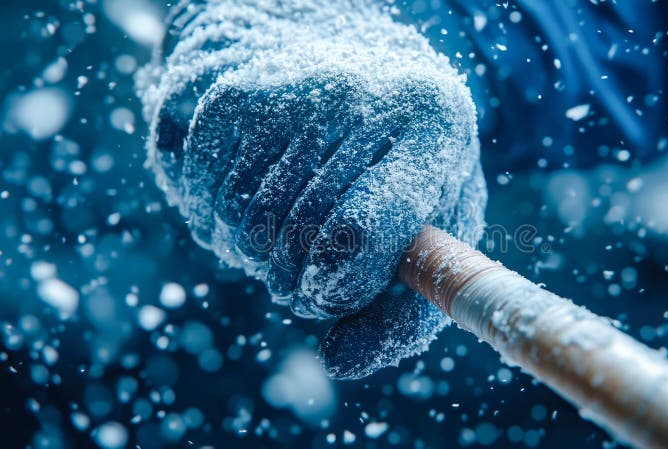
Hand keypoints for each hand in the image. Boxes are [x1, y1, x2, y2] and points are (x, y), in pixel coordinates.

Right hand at [140, 0, 486, 377]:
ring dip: (257, 254)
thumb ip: (403, 312)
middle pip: (296, 234)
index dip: (343, 280)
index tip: (331, 293)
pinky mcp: (225, 90)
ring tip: (288, 232)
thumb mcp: (430, 230)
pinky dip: (218, 219)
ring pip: (242, 220)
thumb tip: (341, 362)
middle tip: (311, 277)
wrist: (351, 64)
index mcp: (431, 124)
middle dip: (299, 281)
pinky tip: (251, 200)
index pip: (369, 223)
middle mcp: (356, 93)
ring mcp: (283, 85)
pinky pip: (199, 191)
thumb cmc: (402, 166)